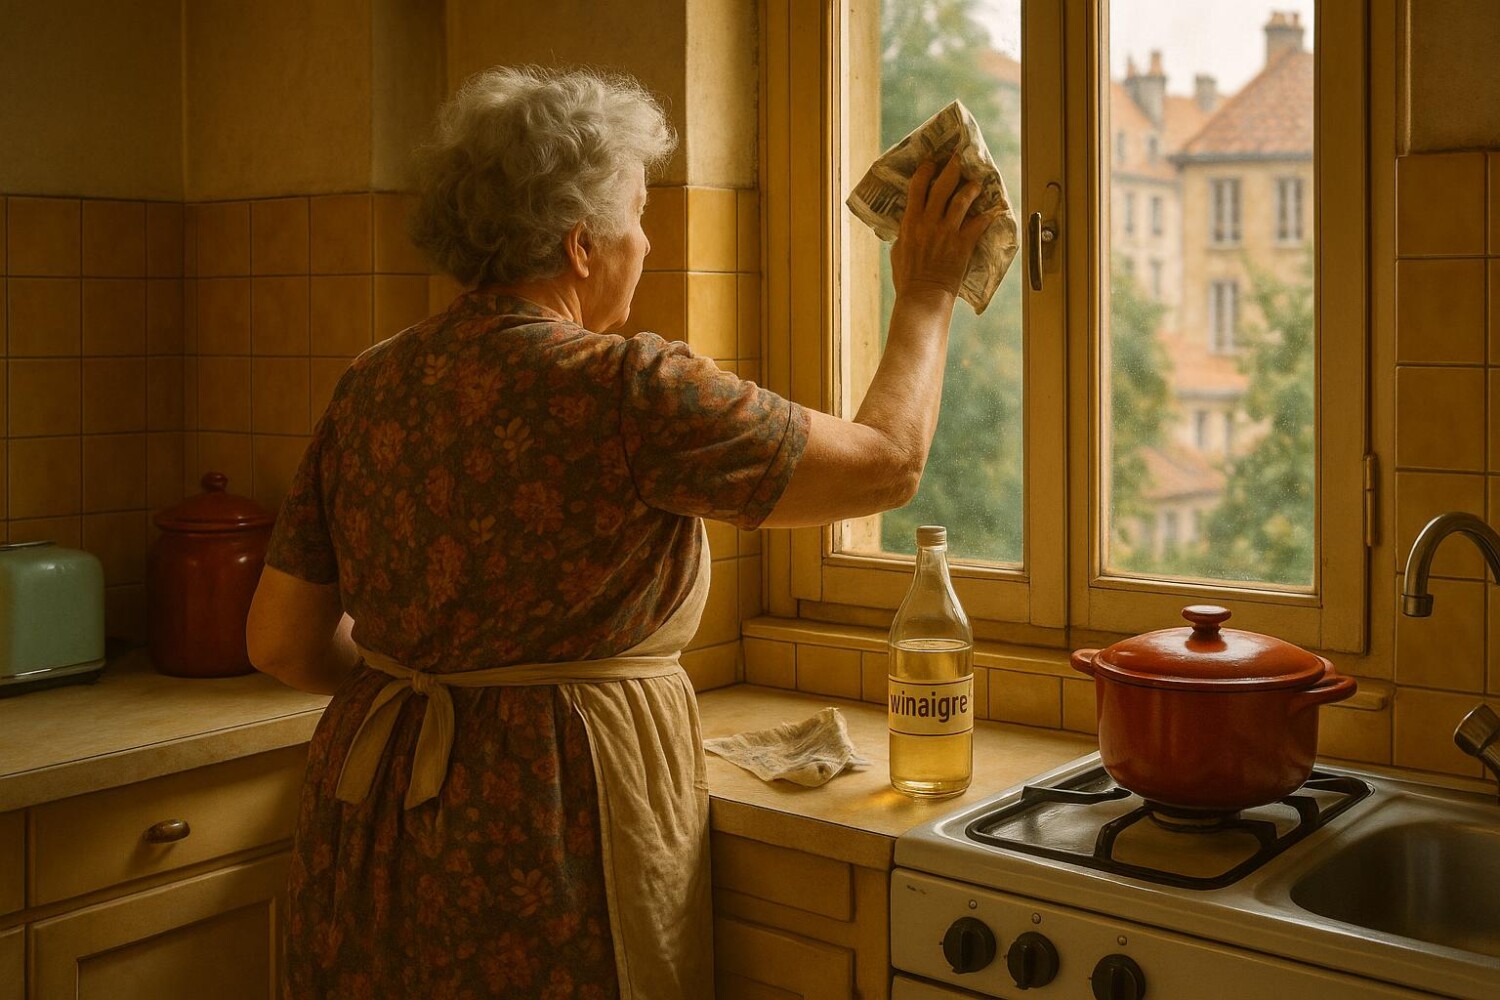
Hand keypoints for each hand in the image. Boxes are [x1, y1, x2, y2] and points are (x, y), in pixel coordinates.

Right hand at [889, 152, 1002, 300]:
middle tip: (958, 159)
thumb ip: (906, 232)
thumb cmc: (907, 278)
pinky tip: (994, 210)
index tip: (931, 162)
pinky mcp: (963, 245)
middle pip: (943, 186)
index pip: (918, 186)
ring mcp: (947, 232)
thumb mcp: (898, 250)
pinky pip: (978, 224)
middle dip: (952, 168)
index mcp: (910, 222)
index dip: (926, 170)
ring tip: (976, 182)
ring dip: (971, 188)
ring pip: (962, 200)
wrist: (923, 296)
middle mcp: (929, 223)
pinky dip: (988, 216)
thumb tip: (911, 221)